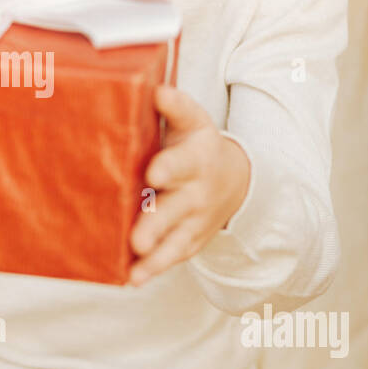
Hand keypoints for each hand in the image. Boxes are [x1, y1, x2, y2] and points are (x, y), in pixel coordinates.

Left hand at [127, 84, 250, 285]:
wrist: (234, 179)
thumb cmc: (196, 145)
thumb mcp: (192, 121)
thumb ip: (174, 107)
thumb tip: (156, 89)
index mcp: (196, 156)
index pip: (183, 161)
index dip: (169, 167)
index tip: (153, 173)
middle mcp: (197, 190)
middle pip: (176, 207)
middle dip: (156, 222)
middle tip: (138, 236)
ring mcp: (194, 218)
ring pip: (175, 238)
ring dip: (155, 253)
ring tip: (135, 264)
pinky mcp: (190, 239)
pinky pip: (173, 255)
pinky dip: (155, 269)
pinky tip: (133, 279)